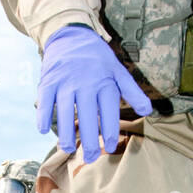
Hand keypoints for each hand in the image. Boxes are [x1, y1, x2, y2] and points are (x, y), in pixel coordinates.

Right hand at [36, 25, 152, 162]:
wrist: (71, 35)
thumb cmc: (97, 58)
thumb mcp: (118, 71)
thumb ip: (132, 92)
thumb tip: (149, 111)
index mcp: (104, 82)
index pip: (109, 112)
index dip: (111, 132)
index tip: (110, 147)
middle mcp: (86, 83)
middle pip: (88, 116)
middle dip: (89, 140)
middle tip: (90, 158)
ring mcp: (65, 82)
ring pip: (66, 111)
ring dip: (66, 133)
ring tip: (67, 149)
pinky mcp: (48, 80)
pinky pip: (45, 100)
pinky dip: (43, 115)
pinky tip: (43, 130)